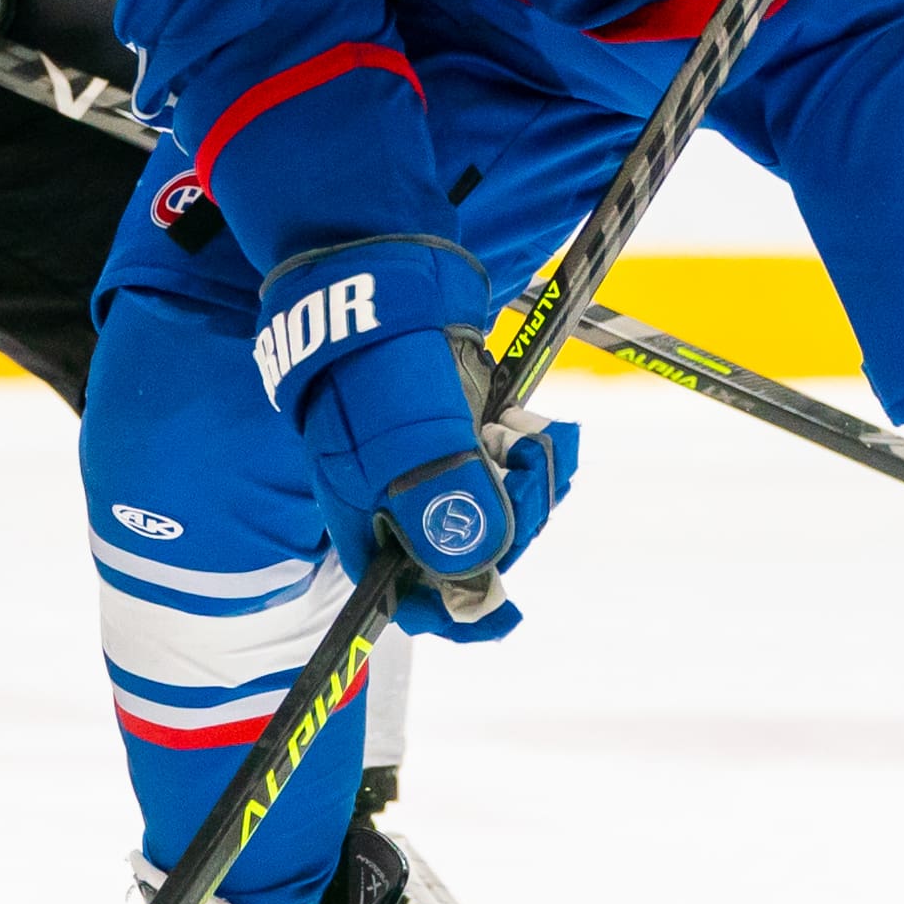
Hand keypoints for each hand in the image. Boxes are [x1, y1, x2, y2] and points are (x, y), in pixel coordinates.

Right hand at [253, 237, 576, 632]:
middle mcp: (404, 512)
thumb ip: (446, 520)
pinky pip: (512, 474)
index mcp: (371, 532)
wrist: (378, 288)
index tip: (503, 609)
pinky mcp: (464, 440)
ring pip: (502, 514)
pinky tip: (531, 429)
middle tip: (522, 470)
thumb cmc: (375, 374)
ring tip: (526, 437)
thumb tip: (483, 580)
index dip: (461, 614)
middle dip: (513, 523)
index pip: (416, 604)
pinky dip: (531, 457)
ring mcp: (436, 474)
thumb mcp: (407, 454)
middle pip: (475, 557)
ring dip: (530, 484)